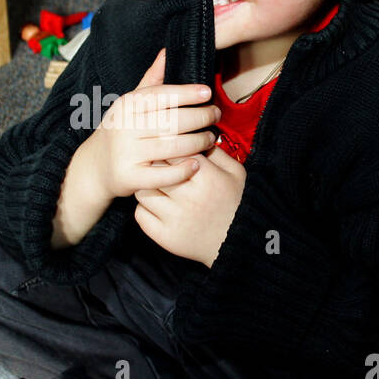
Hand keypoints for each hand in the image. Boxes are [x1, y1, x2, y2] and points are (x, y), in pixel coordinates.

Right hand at [86, 49, 220, 199]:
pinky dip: (183, 170)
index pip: (161, 95)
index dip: (187, 93)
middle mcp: (124, 128)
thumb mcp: (130, 103)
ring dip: (198, 142)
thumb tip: (167, 51)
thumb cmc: (120, 130)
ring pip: (172, 146)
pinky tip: (196, 163)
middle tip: (215, 115)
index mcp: (126, 106)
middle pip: (172, 121)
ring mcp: (126, 154)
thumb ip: (151, 79)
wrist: (94, 166)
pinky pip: (163, 175)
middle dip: (200, 117)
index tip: (207, 93)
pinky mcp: (130, 177)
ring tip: (211, 138)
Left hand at [134, 143, 246, 266]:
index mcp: (207, 178)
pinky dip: (144, 207)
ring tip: (158, 185)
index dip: (168, 146)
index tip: (169, 148)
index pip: (174, 151)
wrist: (238, 243)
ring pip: (143, 191)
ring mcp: (174, 219)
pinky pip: (140, 214)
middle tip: (159, 165)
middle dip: (155, 164)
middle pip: (154, 169)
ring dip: (147, 185)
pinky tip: (157, 204)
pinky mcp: (165, 236)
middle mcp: (189, 198)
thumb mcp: (236, 173)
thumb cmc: (237, 203)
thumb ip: (215, 152)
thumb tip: (194, 135)